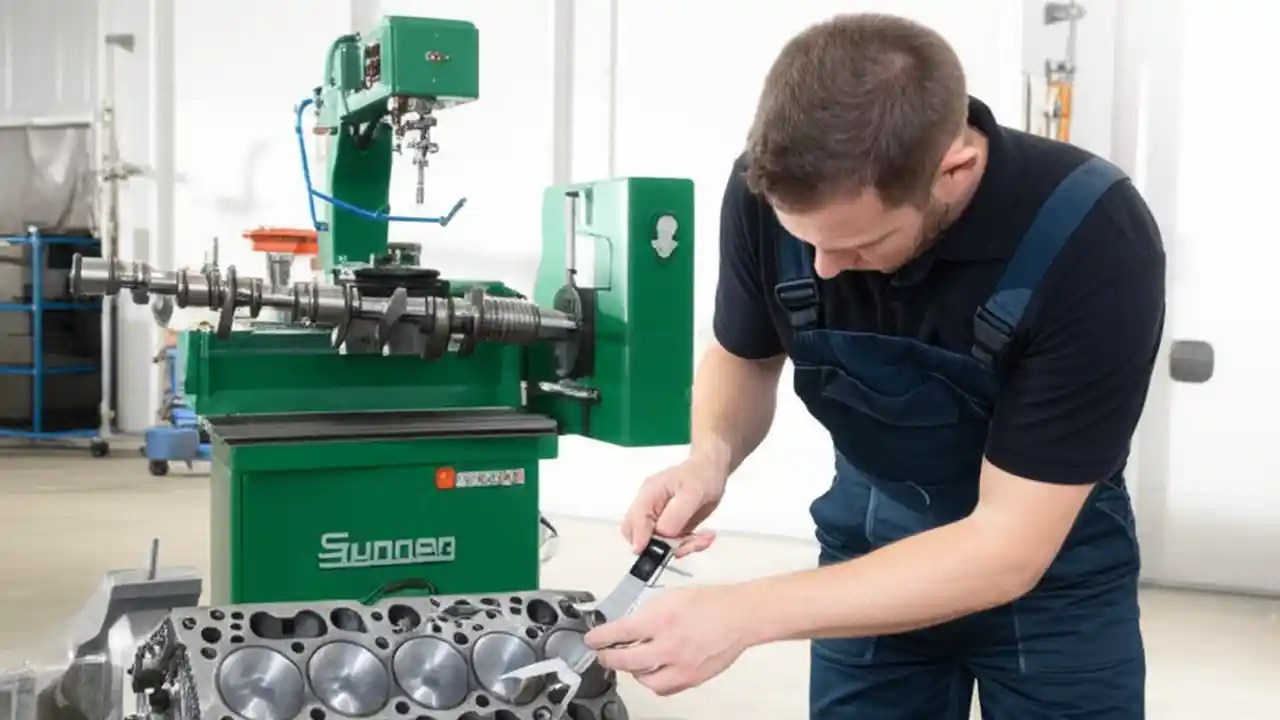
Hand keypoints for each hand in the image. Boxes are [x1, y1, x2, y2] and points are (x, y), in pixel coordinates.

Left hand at [586, 586, 748, 695]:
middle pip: (626, 661)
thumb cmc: (711, 603)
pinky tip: (652, 670)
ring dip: (633, 670)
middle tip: (603, 655)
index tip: (591, 640)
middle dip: (609, 658)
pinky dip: (653, 681)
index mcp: (662, 620)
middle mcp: (670, 645)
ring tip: (630, 660)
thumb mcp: (670, 596)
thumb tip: (627, 626)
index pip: (620, 633)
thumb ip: (646, 613)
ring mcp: (681, 665)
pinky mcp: (691, 678)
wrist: (739, 616)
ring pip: (644, 679)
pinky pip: (663, 688)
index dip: (599, 638)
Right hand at [621, 452, 727, 556]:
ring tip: (702, 538)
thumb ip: (672, 518)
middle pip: (639, 537)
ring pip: (657, 544)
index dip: (642, 541)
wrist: (711, 470)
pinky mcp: (668, 526)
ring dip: (681, 547)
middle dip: (662, 548)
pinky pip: (671, 543)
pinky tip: (704, 536)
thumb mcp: (691, 495)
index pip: (634, 523)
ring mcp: (657, 518)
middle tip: (688, 542)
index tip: (659, 554)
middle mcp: (648, 508)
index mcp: (648, 496)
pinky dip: (688, 544)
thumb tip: (657, 537)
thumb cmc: (702, 477)